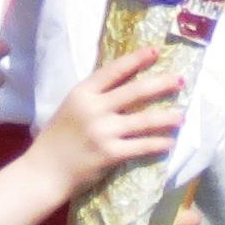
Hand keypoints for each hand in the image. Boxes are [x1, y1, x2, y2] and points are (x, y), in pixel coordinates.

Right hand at [35, 49, 183, 186]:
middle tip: (180, 80)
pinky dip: (160, 143)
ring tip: (181, 117)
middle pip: (136, 91)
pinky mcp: (110, 153)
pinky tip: (170, 142)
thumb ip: (94, 96)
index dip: (136, 59)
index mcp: (81, 94)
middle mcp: (93, 109)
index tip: (155, 51)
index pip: (113, 70)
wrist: (42, 172)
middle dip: (162, 83)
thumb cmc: (57, 139)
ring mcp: (103, 131)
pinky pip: (143, 145)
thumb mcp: (70, 108)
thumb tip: (126, 82)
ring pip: (146, 119)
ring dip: (168, 117)